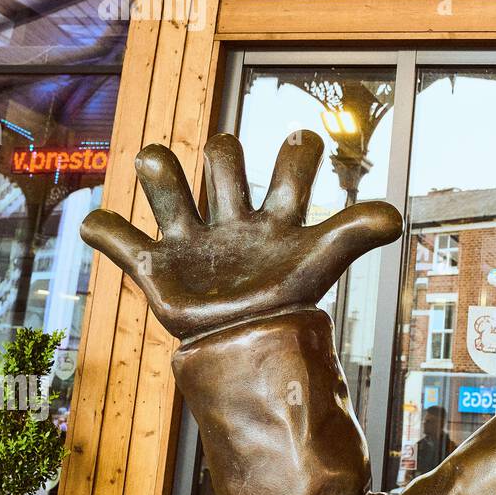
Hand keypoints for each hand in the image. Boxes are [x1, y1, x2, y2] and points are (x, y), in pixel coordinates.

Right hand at [81, 131, 402, 339]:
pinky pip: (122, 242)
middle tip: (224, 152)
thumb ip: (354, 232)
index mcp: (276, 219)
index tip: (305, 139)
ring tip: (154, 161)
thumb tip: (395, 216)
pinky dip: (105, 229)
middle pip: (222, 165)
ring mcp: (194, 242)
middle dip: (221, 153)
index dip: (296, 153)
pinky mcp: (159, 268)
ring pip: (167, 189)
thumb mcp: (322, 259)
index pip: (289, 172)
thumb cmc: (287, 303)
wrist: (247, 355)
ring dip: (157, 171)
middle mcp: (233, 221)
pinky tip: (100, 221)